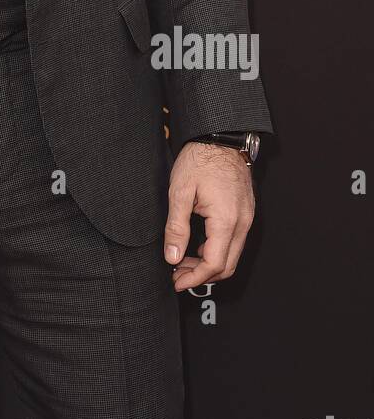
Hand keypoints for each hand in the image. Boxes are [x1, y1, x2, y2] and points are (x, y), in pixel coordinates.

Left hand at [163, 141, 255, 291]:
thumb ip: (176, 227)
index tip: (176, 281)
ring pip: (232, 255)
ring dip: (209, 264)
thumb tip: (172, 257)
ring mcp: (247, 218)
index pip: (214, 263)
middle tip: (177, 276)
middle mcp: (243, 223)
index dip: (194, 277)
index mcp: (226, 220)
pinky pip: (234, 241)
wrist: (220, 137)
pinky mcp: (246, 212)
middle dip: (201, 276)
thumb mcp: (180, 192)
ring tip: (182, 261)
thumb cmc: (200, 160)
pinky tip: (197, 246)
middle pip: (227, 265)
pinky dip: (217, 250)